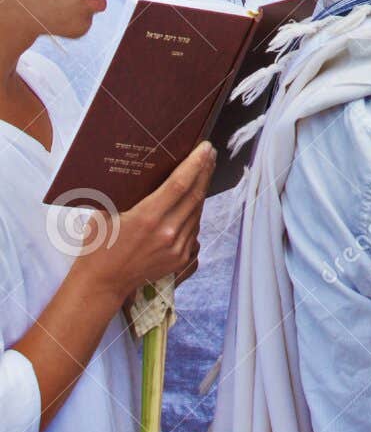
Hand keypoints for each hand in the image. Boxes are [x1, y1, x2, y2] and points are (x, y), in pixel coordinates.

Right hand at [80, 142, 216, 305]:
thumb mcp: (106, 212)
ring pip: (197, 211)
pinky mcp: (180, 258)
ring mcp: (176, 248)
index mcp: (147, 217)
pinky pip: (193, 228)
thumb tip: (139, 167)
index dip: (196, 164)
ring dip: (202, 190)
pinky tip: (193, 199)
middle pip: (195, 195)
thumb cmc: (99, 245)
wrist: (103, 283)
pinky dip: (195, 211)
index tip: (206, 148)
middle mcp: (166, 232)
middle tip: (210, 153)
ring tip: (204, 171)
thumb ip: (125, 192)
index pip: (180, 184)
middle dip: (205, 171)